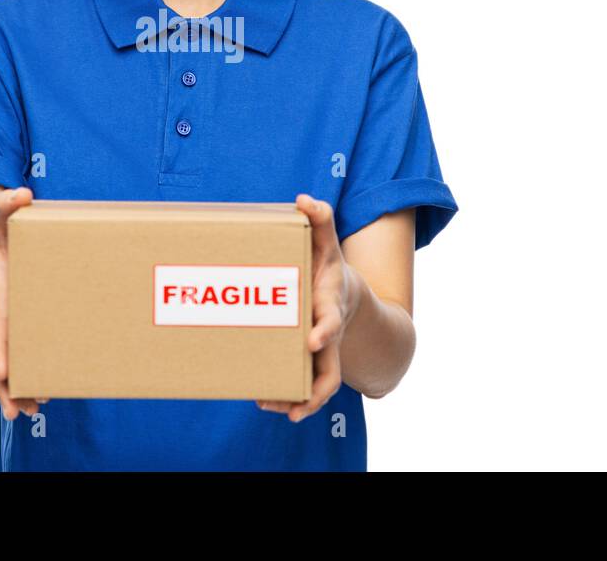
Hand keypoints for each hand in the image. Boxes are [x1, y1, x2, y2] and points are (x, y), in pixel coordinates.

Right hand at [0, 185, 48, 419]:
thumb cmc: (3, 244)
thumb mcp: (1, 226)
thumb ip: (8, 207)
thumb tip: (22, 194)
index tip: (2, 372)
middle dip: (7, 382)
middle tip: (16, 409)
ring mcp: (3, 329)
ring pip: (6, 364)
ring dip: (16, 390)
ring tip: (28, 413)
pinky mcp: (13, 337)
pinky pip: (17, 362)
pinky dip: (23, 382)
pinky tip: (38, 400)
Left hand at [255, 194, 361, 421]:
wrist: (343, 290)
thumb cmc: (326, 264)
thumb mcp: (326, 241)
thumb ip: (319, 218)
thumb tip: (303, 199)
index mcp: (330, 305)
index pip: (331, 321)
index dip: (323, 331)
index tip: (311, 341)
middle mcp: (328, 334)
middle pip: (331, 372)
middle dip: (315, 392)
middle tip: (294, 408)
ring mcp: (320, 352)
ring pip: (317, 386)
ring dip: (295, 400)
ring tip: (266, 405)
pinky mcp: (308, 360)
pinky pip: (302, 384)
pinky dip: (284, 394)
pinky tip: (262, 398)